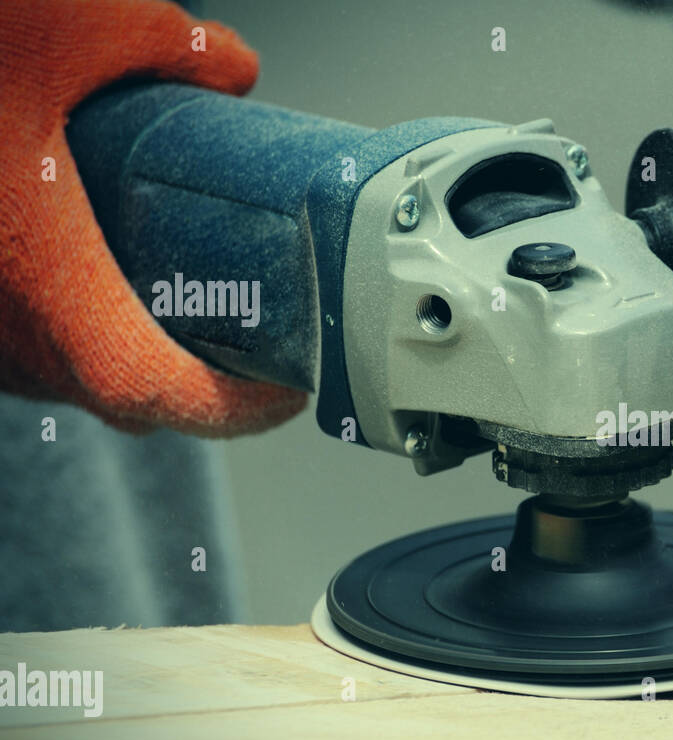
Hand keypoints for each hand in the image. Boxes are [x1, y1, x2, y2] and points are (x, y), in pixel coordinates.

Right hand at [0, 0, 305, 434]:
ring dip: (127, 358)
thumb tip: (231, 66)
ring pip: (60, 377)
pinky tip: (87, 276)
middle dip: (196, 386)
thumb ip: (167, 48)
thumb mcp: (68, 29)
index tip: (287, 391)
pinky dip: (64, 328)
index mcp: (48, 295)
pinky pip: (13, 346)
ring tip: (188, 313)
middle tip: (253, 346)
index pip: (165, 398)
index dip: (240, 411)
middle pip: (121, 398)